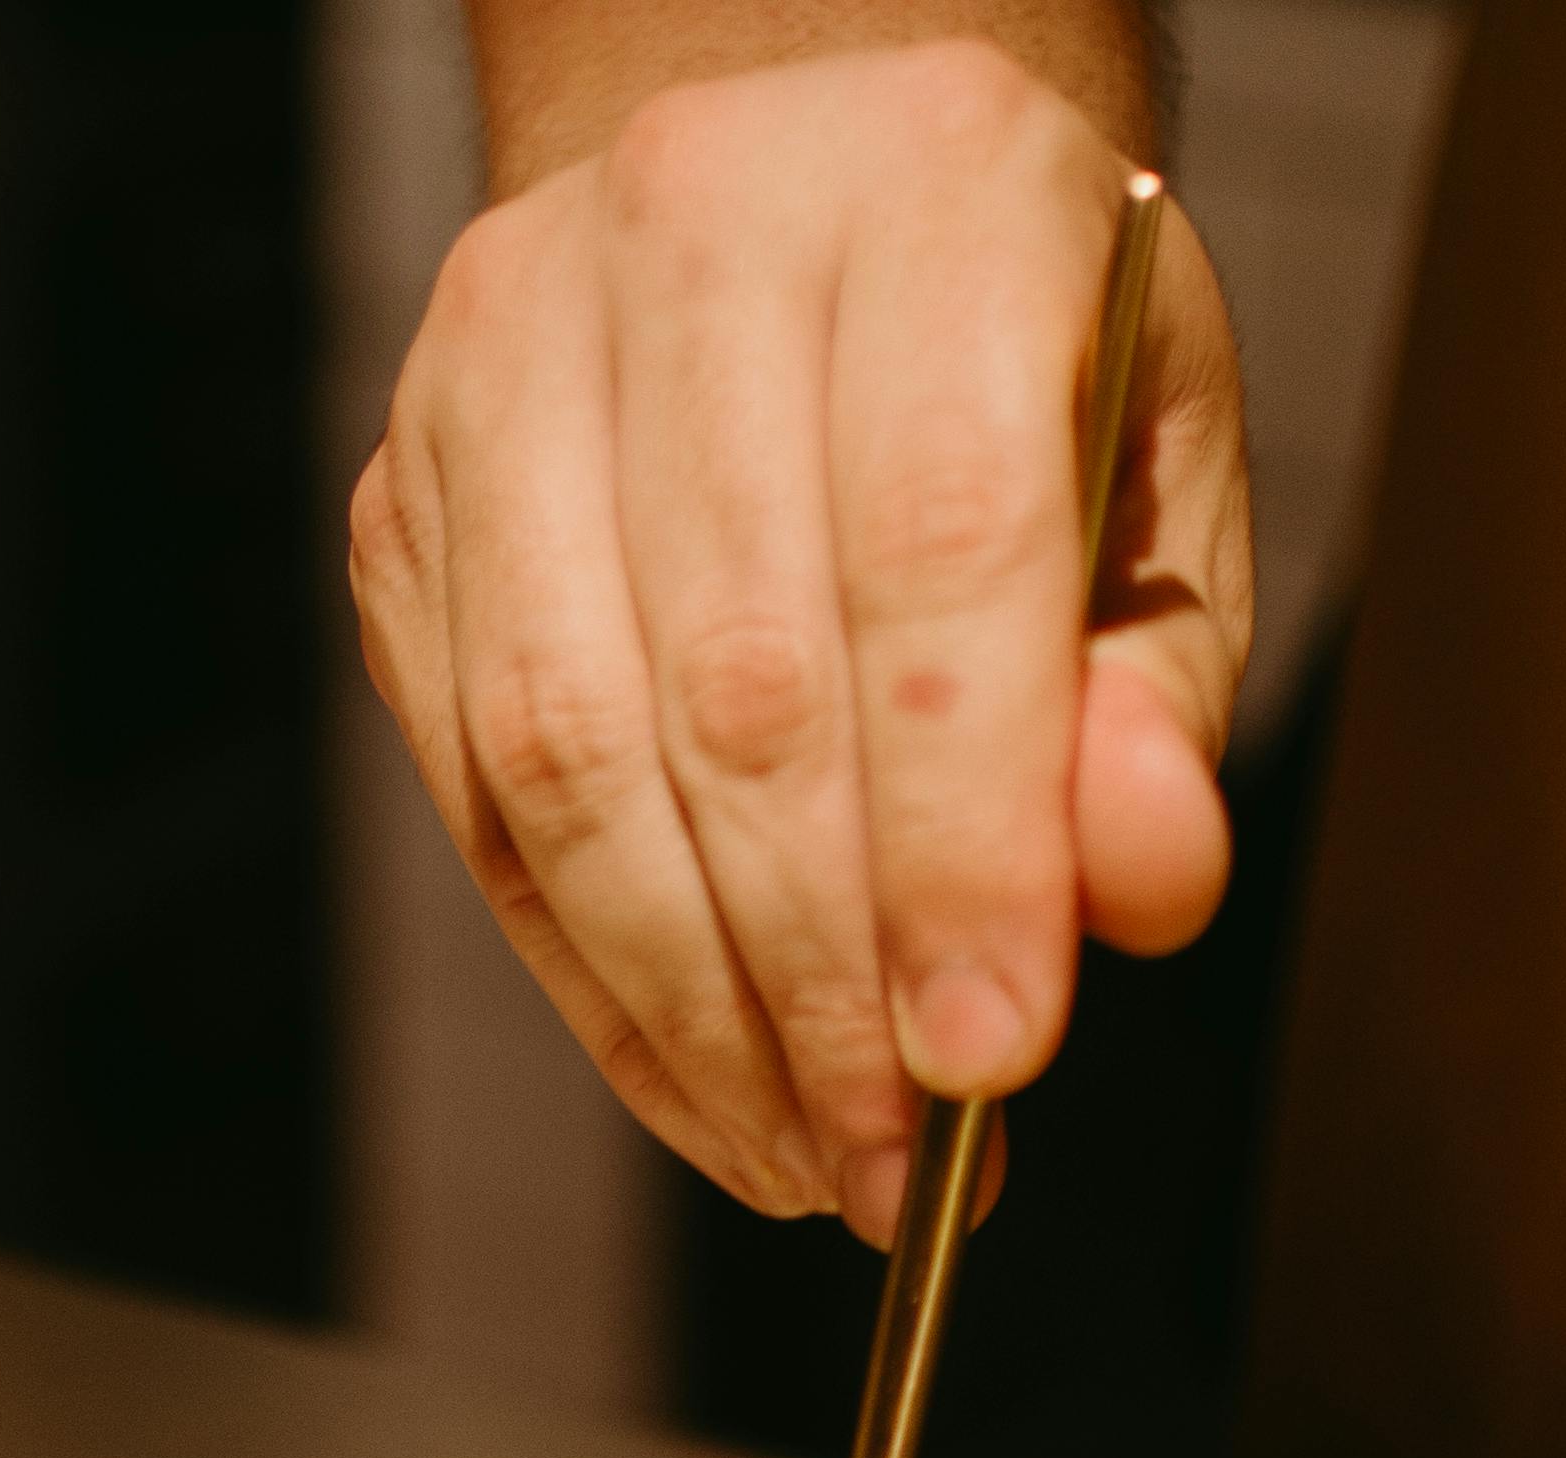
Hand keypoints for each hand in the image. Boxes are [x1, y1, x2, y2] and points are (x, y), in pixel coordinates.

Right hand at [349, 41, 1252, 1241]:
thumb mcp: (1163, 493)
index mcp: (932, 184)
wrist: (810, 196)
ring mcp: (507, 360)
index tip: (994, 1059)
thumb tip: (1134, 885)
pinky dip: (601, 991)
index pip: (937, 551)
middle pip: (736, 686)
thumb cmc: (1015, 364)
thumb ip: (1156, 700)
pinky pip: (483, 804)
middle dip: (829, 984)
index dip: (961, 844)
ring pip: (570, 760)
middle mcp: (691, 228)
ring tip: (815, 1158)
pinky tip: (714, 1089)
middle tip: (909, 1165)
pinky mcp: (402, 500)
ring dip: (700, 1017)